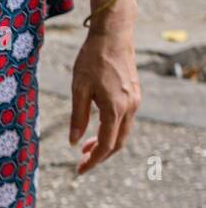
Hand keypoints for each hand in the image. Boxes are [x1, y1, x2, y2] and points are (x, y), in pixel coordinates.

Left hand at [70, 5, 140, 173]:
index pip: (106, 146)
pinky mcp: (134, 94)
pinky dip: (111, 130)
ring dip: (105, 143)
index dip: (93, 161)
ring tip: (85, 147)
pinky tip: (96, 130)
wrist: (113, 36)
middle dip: (100, 156)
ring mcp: (134, 100)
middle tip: (81, 162)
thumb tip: (73, 143)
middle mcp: (130, 107)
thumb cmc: (92, 61)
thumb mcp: (79, 91)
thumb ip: (77, 119)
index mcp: (115, 109)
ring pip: (123, 132)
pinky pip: (125, 120)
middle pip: (118, 143)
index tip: (80, 171)